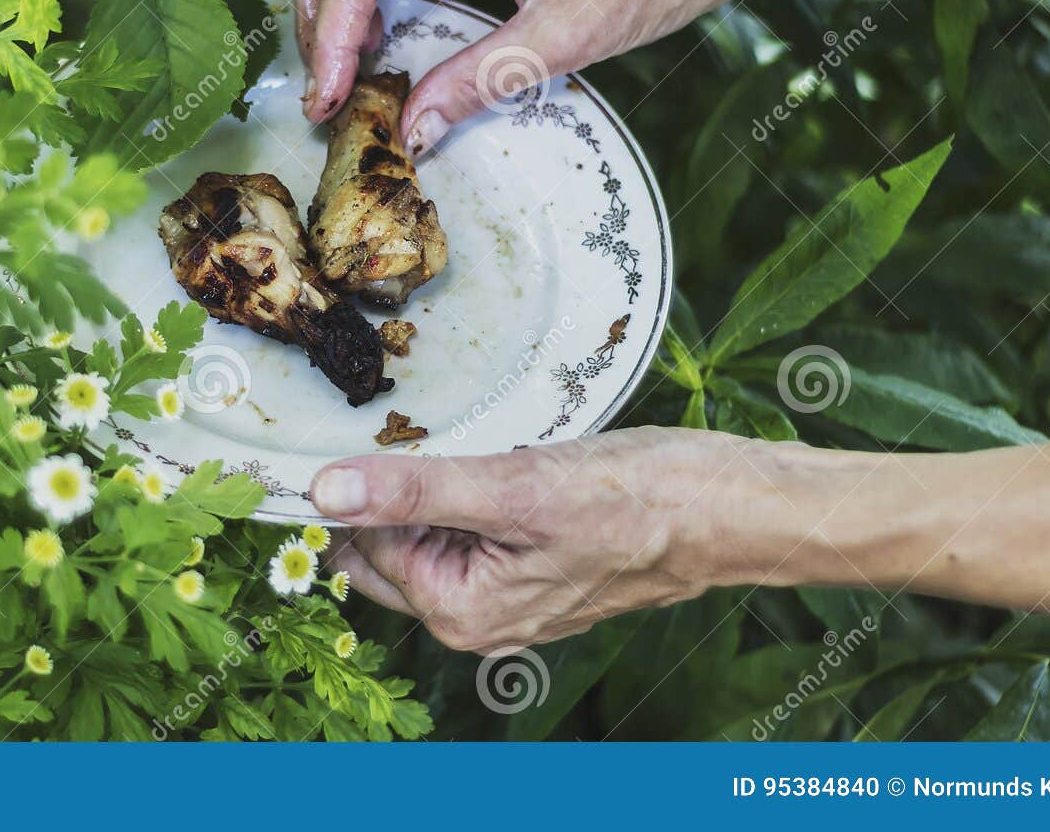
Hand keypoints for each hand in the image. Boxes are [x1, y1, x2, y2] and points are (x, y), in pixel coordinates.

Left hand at [312, 427, 796, 652]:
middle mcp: (474, 617)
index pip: (363, 545)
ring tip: (490, 449)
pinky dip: (476, 488)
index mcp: (457, 612)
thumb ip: (412, 493)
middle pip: (390, 543)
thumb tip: (325, 494)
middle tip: (446, 437)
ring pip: (433, 528)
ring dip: (442, 483)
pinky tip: (512, 461)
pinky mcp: (530, 563)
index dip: (362, 487)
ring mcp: (504, 593)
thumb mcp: (510, 489)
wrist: (724, 507)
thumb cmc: (635, 503)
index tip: (367, 432)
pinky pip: (474, 524)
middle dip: (401, 487)